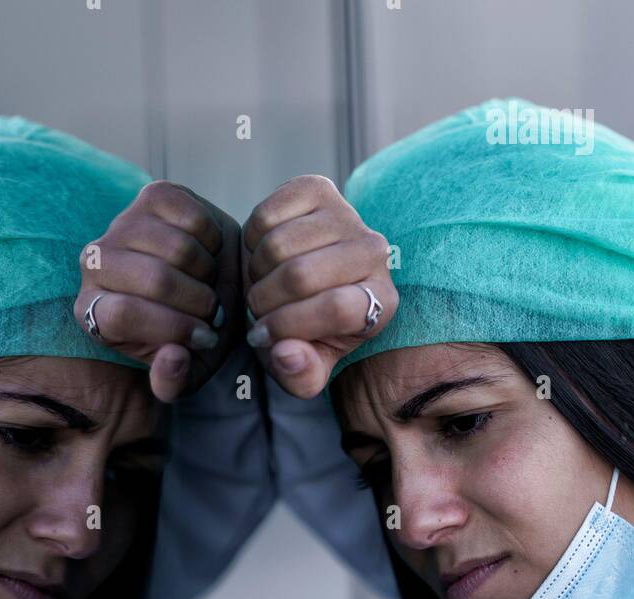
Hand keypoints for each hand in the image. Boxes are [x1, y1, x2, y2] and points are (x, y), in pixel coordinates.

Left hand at [73, 181, 242, 402]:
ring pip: (178, 248)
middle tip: (212, 312)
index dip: (172, 328)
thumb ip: (172, 383)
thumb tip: (173, 359)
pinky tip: (207, 253)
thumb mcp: (186, 372)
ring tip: (207, 284)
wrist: (217, 287)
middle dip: (198, 302)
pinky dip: (213, 240)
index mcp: (92, 311)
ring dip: (208, 273)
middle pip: (154, 280)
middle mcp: (95, 263)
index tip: (204, 337)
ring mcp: (122, 224)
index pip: (123, 314)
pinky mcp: (152, 195)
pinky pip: (193, 218)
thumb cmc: (195, 334)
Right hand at [241, 175, 398, 398]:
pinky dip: (251, 239)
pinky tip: (263, 254)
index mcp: (382, 302)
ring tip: (262, 283)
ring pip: (278, 245)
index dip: (288, 326)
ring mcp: (347, 215)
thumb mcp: (304, 367)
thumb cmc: (303, 331)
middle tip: (258, 309)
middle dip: (264, 300)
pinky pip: (266, 214)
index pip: (336, 307)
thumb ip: (300, 376)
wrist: (297, 284)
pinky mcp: (317, 187)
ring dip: (255, 271)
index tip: (263, 336)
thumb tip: (286, 353)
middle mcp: (375, 252)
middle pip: (301, 275)